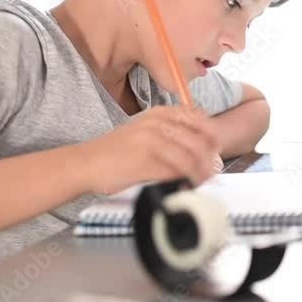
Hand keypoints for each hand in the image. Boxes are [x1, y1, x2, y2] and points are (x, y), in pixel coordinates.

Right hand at [79, 106, 222, 193]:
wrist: (85, 163)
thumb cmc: (116, 151)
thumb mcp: (144, 130)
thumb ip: (170, 132)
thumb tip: (202, 148)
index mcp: (159, 114)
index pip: (198, 120)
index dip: (211, 136)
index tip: (216, 150)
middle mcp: (156, 124)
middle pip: (198, 142)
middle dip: (210, 159)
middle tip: (214, 172)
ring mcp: (151, 141)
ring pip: (189, 158)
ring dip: (200, 173)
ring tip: (203, 182)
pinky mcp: (145, 161)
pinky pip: (175, 173)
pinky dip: (184, 182)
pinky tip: (186, 187)